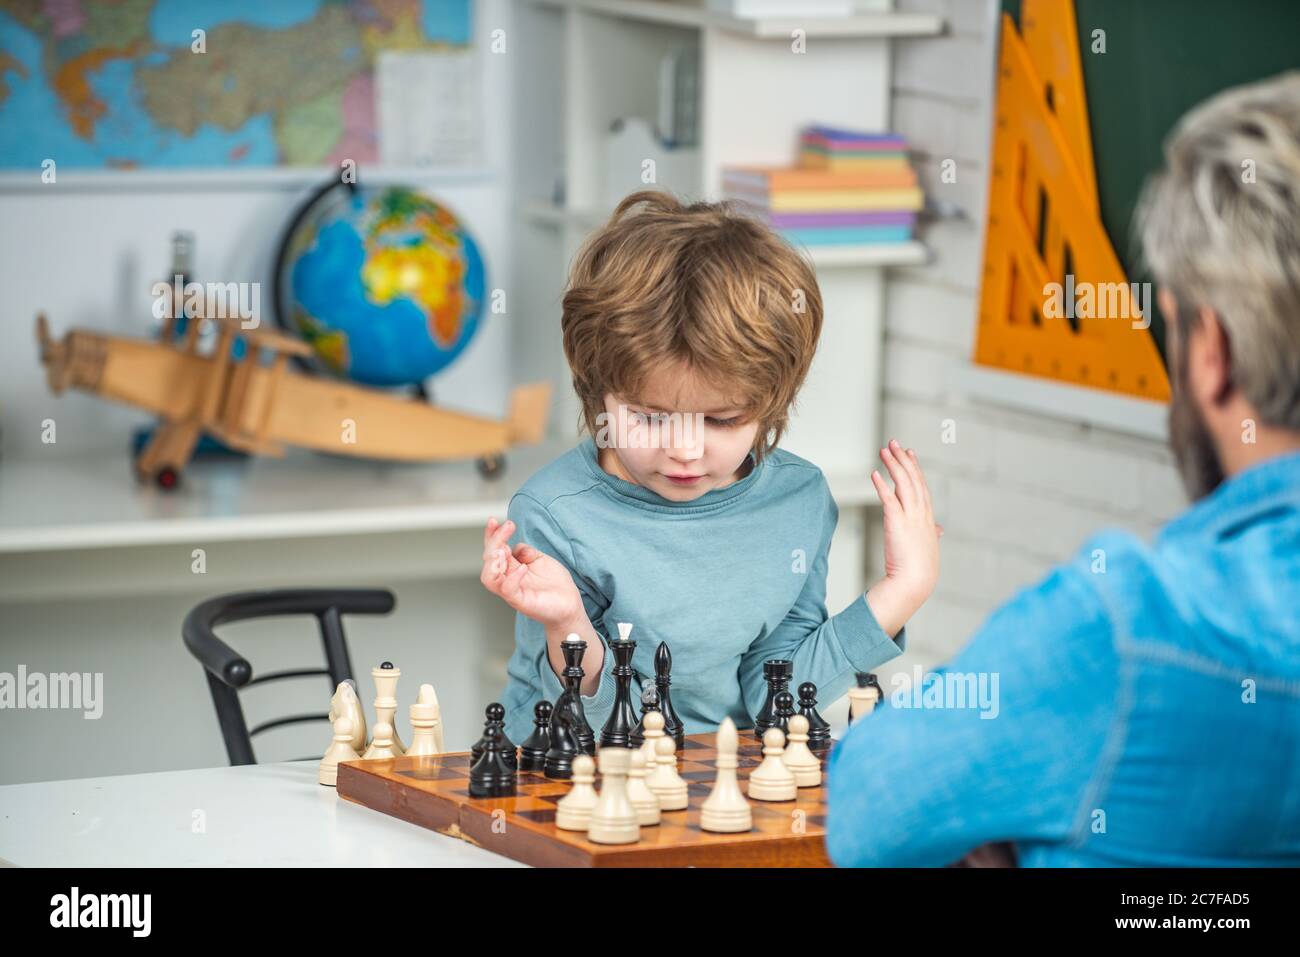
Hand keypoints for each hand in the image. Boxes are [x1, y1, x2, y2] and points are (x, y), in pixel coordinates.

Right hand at [480, 517, 584, 627]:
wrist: (569, 605)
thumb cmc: (555, 585)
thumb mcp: (541, 560)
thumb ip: (526, 551)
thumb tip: (516, 545)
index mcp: (511, 568)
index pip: (494, 550)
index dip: (491, 535)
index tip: (494, 520)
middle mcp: (507, 579)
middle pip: (488, 560)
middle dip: (494, 540)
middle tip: (508, 527)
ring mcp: (512, 591)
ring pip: (489, 578)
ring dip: (492, 561)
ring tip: (504, 549)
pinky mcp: (521, 602)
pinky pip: (508, 590)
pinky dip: (512, 577)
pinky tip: (523, 567)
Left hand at [866, 439, 941, 637]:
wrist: (915, 582)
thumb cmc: (920, 568)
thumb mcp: (928, 546)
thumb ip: (932, 533)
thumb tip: (938, 529)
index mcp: (927, 517)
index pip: (921, 486)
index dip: (914, 468)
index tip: (908, 453)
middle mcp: (921, 513)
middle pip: (912, 479)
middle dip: (903, 459)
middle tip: (894, 442)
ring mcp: (910, 517)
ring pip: (902, 484)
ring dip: (893, 465)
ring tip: (883, 450)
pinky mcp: (897, 523)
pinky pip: (889, 499)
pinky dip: (881, 485)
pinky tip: (874, 474)